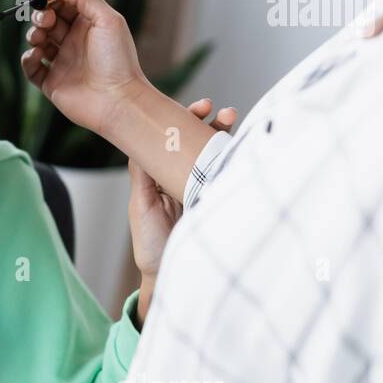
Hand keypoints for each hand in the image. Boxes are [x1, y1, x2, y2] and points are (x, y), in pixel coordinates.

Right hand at [20, 0, 147, 135]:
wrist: (118, 101)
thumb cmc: (117, 59)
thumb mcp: (105, 18)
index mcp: (87, 24)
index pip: (61, 3)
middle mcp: (73, 42)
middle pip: (46, 20)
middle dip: (40, 15)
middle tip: (45, 20)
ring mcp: (61, 63)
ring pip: (37, 41)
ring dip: (33, 34)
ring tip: (41, 38)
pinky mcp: (52, 83)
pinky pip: (31, 68)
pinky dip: (28, 59)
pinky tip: (36, 55)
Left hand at [128, 98, 236, 320]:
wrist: (169, 274)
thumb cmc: (151, 243)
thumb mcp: (143, 206)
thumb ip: (143, 176)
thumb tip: (140, 143)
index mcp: (161, 174)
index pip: (173, 139)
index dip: (185, 120)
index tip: (200, 108)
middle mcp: (181, 177)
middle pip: (196, 143)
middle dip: (210, 124)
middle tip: (222, 111)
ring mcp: (200, 187)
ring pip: (211, 155)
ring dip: (223, 137)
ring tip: (233, 120)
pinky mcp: (215, 199)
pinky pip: (223, 175)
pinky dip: (233, 160)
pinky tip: (242, 147)